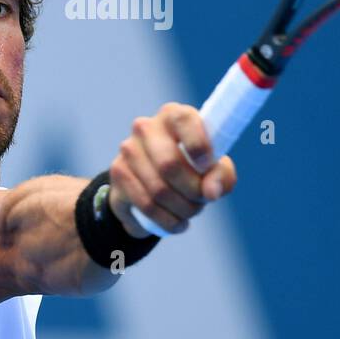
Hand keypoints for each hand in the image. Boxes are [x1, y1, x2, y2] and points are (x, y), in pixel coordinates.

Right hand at [107, 103, 236, 237]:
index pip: (184, 119)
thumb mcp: (212, 169)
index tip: (208, 166)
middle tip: (203, 200)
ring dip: (183, 209)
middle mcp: (146, 128)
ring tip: (191, 211)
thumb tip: (211, 191)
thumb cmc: (189, 169)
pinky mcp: (119, 174)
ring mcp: (128, 150)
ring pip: (159, 190)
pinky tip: (179, 223)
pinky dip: (169, 220)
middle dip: (193, 190)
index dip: (199, 145)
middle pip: (169, 164)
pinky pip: (147, 205)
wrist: (151, 185)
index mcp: (173, 115)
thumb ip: (221, 175)